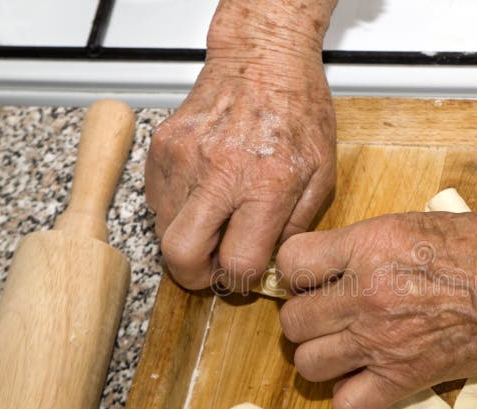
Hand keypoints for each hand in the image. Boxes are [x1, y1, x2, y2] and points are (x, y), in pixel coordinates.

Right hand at [145, 50, 335, 289]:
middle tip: (212, 269)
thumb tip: (271, 262)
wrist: (261, 59)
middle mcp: (219, 174)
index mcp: (266, 184)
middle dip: (195, 275)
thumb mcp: (320, 172)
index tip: (244, 275)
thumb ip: (297, 225)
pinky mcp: (162, 147)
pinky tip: (203, 195)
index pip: (238, 261)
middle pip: (181, 254)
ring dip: (187, 238)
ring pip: (163, 230)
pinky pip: (156, 199)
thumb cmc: (296, 110)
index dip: (240, 281)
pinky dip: (176, 209)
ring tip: (214, 222)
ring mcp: (183, 159)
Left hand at [277, 212, 476, 408]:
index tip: (314, 275)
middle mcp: (364, 296)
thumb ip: (372, 241)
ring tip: (344, 348)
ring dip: (321, 357)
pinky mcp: (404, 379)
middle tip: (329, 315)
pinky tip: (365, 381)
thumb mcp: (421, 221)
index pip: (291, 262)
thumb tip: (345, 257)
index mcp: (368, 246)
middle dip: (305, 317)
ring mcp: (380, 342)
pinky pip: (347, 407)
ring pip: (307, 364)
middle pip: (292, 321)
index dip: (298, 270)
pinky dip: (349, 400)